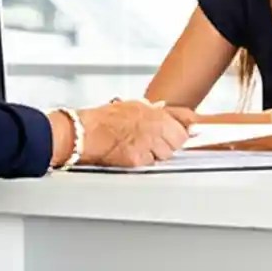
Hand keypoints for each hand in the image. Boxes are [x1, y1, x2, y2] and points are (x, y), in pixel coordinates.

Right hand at [78, 100, 195, 167]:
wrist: (85, 132)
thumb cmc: (104, 119)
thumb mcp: (134, 106)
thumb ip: (154, 112)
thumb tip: (167, 115)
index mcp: (154, 112)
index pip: (183, 123)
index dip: (183, 129)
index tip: (186, 132)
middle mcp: (154, 127)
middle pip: (178, 142)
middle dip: (171, 143)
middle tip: (158, 142)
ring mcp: (147, 144)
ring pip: (166, 155)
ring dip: (158, 154)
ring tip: (142, 147)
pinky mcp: (138, 160)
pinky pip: (150, 163)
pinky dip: (144, 162)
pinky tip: (133, 154)